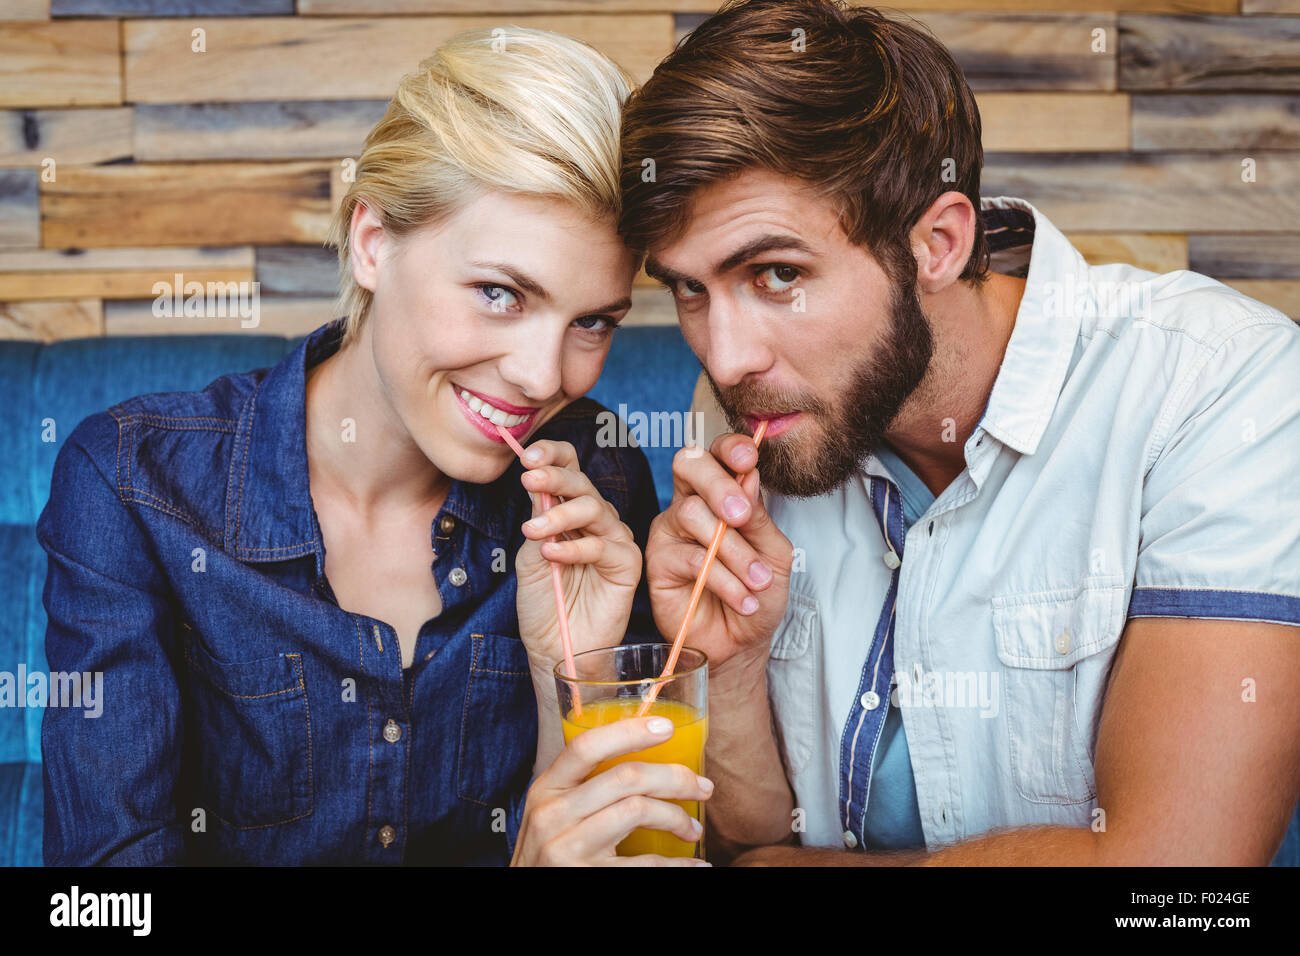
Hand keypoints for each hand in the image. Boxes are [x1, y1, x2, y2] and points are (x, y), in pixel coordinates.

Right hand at [511, 715, 713, 865]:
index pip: (585, 746)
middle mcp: (551, 815)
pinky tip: (695, 865)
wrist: (526, 898)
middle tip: (703, 787)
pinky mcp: (585, 877)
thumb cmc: (549, 855)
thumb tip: (646, 764)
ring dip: (678, 818)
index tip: (668, 727)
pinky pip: (644, 864)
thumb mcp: (552, 815)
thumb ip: (582, 790)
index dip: (629, 732)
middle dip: (675, 778)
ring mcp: (566, 848)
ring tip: (693, 829)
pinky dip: (679, 865)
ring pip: (638, 811)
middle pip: (625, 777)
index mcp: (545, 789)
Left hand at [514, 439, 642, 671]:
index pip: (569, 469)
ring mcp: (614, 539)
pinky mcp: (628, 563)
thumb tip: (536, 480)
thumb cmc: (543, 604)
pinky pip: (604, 546)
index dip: (552, 456)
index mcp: (570, 511)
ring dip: (560, 515)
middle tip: (528, 479)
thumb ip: (538, 519)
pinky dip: (575, 547)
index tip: (528, 457)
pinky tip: (552, 554)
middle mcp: (595, 520)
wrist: (554, 647)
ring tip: (533, 531)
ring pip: (594, 509)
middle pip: (582, 483)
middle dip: (554, 477)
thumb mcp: (530, 555)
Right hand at [645, 434, 792, 669]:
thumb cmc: (757, 593)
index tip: (748, 458)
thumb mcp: (774, 553)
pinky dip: (724, 579)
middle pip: (690, 465)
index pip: (717, 455)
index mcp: (721, 493)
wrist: (742, 641)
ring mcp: (671, 530)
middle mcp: (691, 504)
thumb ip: (759, 516)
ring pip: (693, 514)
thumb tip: (748, 476)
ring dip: (733, 551)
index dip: (729, 448)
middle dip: (719, 484)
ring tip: (757, 581)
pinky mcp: (658, 561)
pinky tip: (742, 598)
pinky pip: (690, 557)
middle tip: (741, 516)